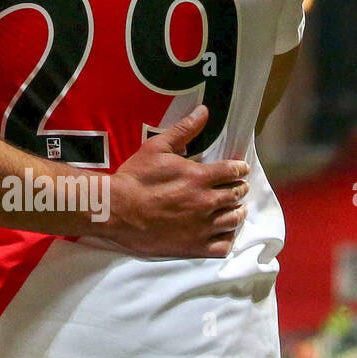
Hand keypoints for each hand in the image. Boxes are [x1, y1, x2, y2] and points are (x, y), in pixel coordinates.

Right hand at [103, 106, 250, 257]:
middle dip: (239, 189)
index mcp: (199, 177)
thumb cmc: (135, 177)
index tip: (239, 169)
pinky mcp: (194, 246)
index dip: (239, 169)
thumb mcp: (157, 147)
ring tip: (234, 209)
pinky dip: (227, 238)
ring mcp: (202, 227)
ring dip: (237, 212)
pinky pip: (223, 246)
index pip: (233, 171)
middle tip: (236, 188)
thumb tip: (204, 111)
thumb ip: (184, 130)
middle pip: (236, 195)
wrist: (116, 209)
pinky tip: (222, 232)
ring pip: (234, 220)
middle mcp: (206, 202)